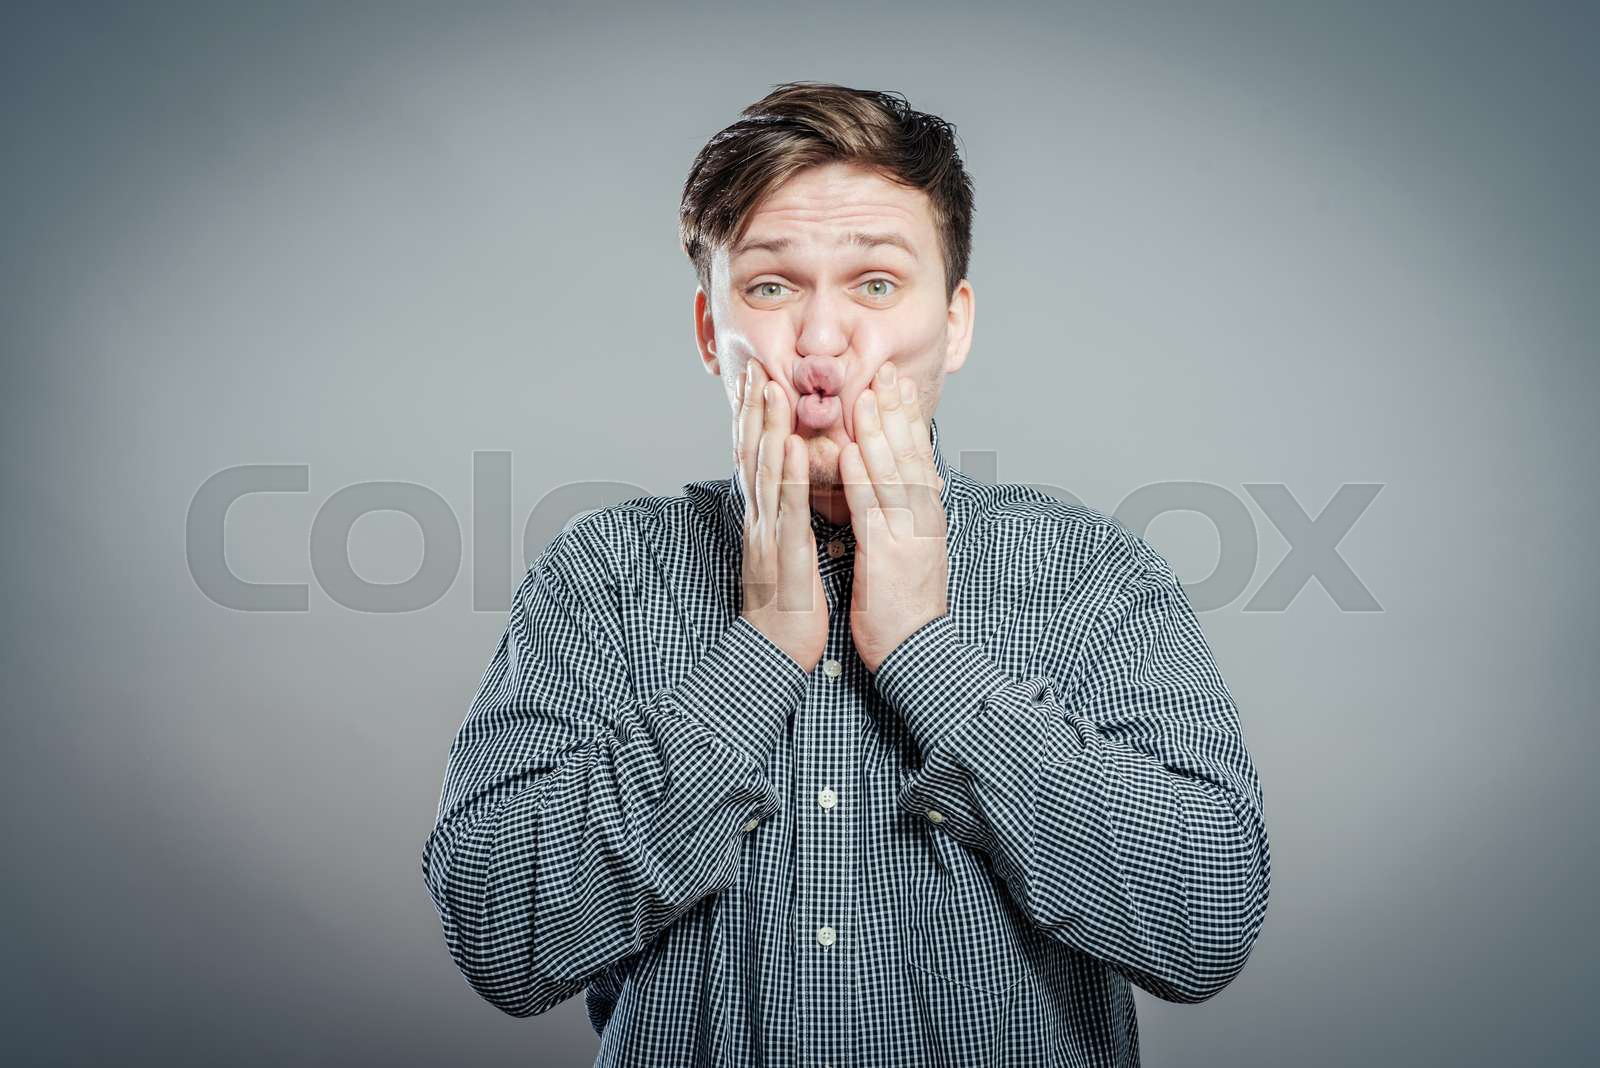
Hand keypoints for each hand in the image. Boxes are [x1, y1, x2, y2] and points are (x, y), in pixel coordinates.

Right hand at [734, 360, 828, 670]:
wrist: (775, 654)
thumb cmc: (787, 607)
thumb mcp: (786, 552)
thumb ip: (785, 518)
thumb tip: (789, 489)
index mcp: (763, 518)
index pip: (755, 458)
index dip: (753, 417)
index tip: (756, 377)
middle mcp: (759, 520)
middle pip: (753, 455)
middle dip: (754, 408)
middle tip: (755, 366)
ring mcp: (767, 536)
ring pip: (766, 473)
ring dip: (768, 427)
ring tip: (773, 388)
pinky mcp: (783, 555)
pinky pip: (786, 509)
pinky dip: (787, 474)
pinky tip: (790, 444)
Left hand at [839, 363, 948, 672]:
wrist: (916, 650)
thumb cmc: (906, 603)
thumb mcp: (913, 549)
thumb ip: (906, 513)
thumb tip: (903, 483)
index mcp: (927, 516)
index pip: (918, 455)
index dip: (908, 416)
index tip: (896, 382)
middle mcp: (923, 519)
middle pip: (910, 454)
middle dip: (897, 410)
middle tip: (885, 371)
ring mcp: (908, 536)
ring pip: (892, 475)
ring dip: (876, 434)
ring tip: (863, 398)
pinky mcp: (887, 556)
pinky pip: (871, 511)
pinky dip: (859, 479)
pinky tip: (847, 454)